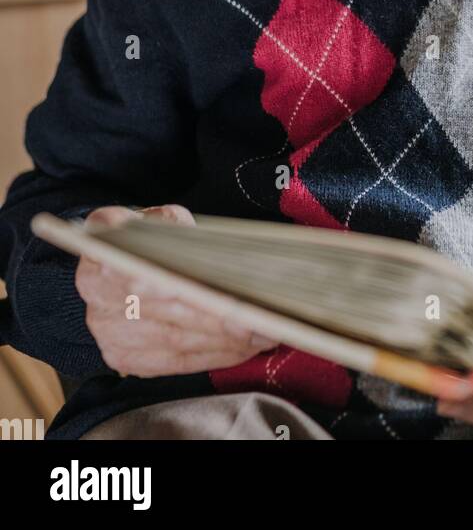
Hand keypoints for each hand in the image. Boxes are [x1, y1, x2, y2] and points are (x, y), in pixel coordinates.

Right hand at [75, 204, 274, 377]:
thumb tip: (209, 250)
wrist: (113, 264)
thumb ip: (175, 226)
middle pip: (169, 312)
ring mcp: (108, 331)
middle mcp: (98, 293)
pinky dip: (213, 356)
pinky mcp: (124, 357)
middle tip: (265, 320)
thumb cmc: (145, 239)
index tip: (233, 299)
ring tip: (264, 334)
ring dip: (226, 343)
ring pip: (176, 342)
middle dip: (222, 320)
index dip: (193, 290)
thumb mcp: (157, 218)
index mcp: (103, 249)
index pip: (150, 273)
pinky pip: (175, 363)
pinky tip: (242, 348)